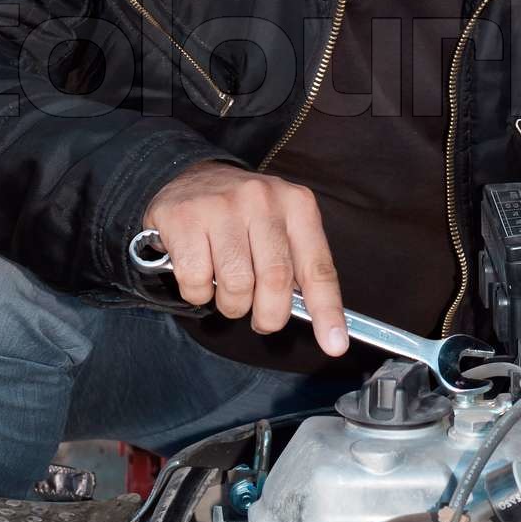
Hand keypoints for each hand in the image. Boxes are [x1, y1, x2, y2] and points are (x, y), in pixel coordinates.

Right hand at [143, 162, 348, 355]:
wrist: (190, 177)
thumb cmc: (241, 214)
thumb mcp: (281, 227)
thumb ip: (298, 265)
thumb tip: (320, 321)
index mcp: (296, 205)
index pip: (318, 268)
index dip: (327, 311)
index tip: (334, 344)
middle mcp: (262, 200)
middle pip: (276, 282)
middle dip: (269, 316)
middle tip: (262, 320)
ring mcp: (222, 207)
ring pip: (236, 286)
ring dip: (231, 304)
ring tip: (226, 289)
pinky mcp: (186, 218)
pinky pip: (197, 282)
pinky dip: (197, 293)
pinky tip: (200, 274)